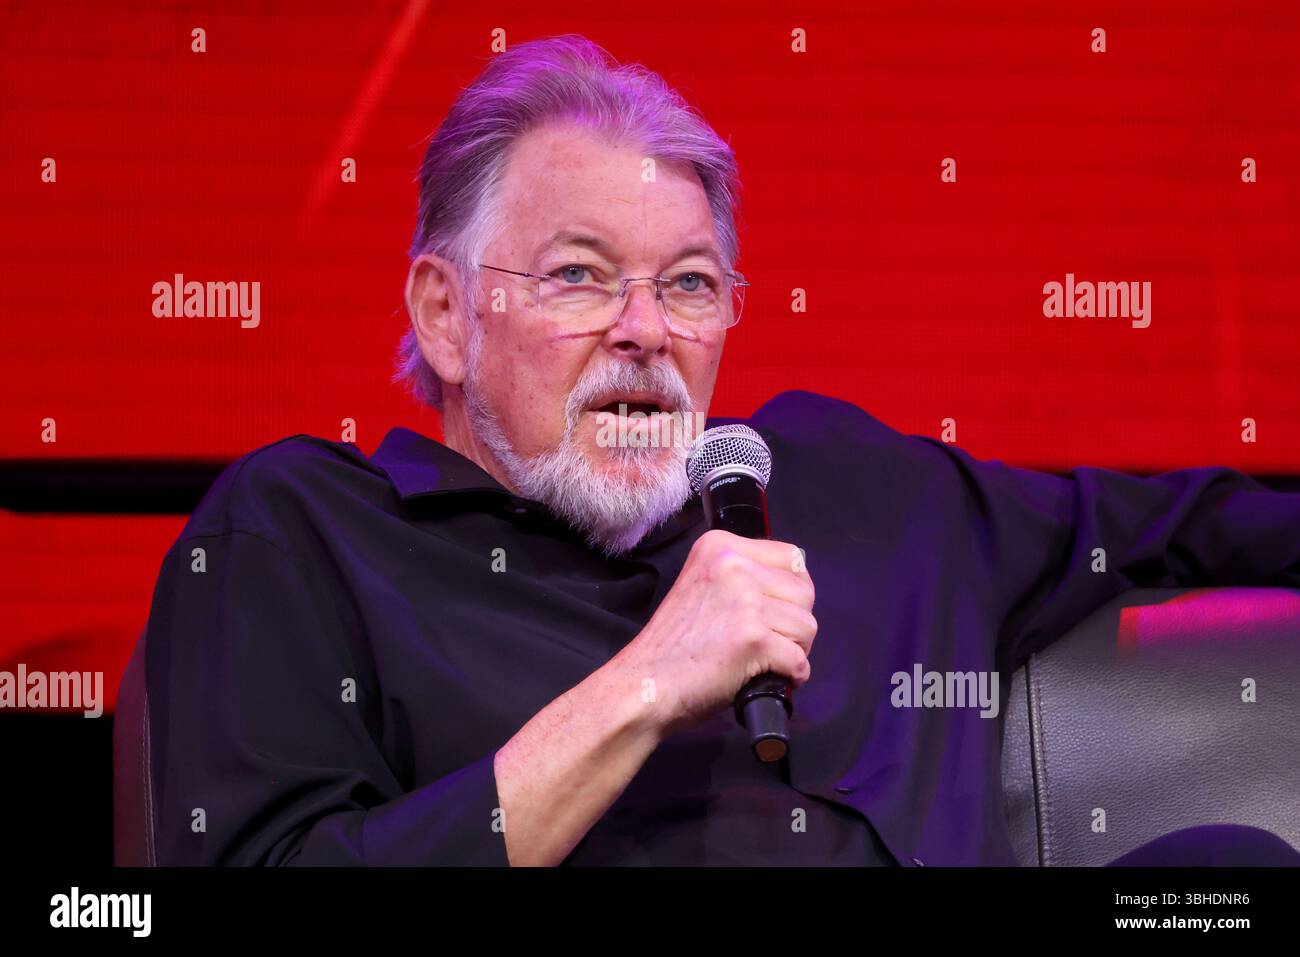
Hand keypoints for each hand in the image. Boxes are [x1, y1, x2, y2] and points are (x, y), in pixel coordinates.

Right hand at [609, 528, 816, 736]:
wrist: (645, 685)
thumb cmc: (673, 646)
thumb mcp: (704, 586)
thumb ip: (743, 577)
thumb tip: (797, 586)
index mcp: (720, 546)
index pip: (791, 558)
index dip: (790, 592)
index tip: (771, 614)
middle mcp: (733, 564)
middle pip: (805, 592)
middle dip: (793, 624)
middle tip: (764, 642)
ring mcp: (744, 600)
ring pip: (807, 627)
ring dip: (791, 651)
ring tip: (759, 660)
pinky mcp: (753, 636)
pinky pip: (799, 660)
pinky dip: (789, 677)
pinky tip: (763, 678)